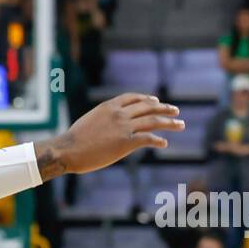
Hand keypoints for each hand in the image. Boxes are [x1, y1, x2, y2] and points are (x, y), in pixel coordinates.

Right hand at [36, 93, 182, 177]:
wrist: (68, 150)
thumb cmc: (74, 140)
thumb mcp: (90, 121)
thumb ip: (103, 119)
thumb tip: (109, 124)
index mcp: (109, 106)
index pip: (133, 98)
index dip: (147, 99)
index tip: (157, 101)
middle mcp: (119, 113)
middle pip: (148, 107)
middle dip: (164, 108)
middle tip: (176, 110)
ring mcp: (123, 127)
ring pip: (152, 121)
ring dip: (169, 122)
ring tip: (180, 124)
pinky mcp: (125, 143)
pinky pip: (148, 139)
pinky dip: (158, 140)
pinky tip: (164, 143)